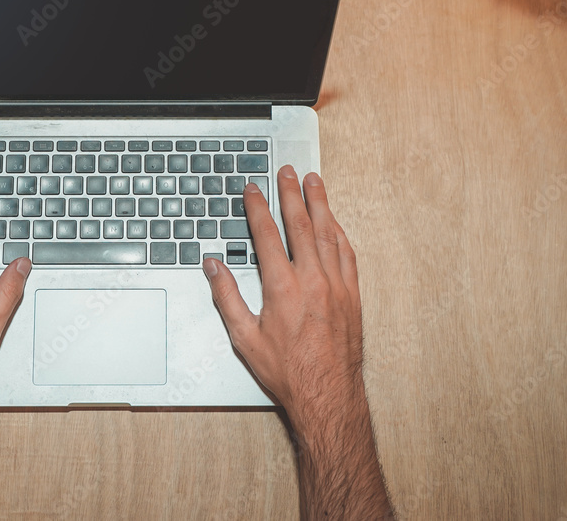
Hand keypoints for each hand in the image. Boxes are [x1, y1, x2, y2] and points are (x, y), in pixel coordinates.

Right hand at [202, 167, 366, 444]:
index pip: (267, 235)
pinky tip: (335, 222)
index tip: (253, 190)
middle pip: (301, 224)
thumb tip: (213, 267)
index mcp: (283, 287)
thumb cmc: (287, 371)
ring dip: (320, 204)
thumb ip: (226, 297)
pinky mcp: (352, 296)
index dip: (258, 208)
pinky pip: (347, 254)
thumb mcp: (244, 338)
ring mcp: (336, 286)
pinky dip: (339, 233)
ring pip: (328, 233)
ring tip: (314, 182)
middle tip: (287, 171)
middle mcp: (312, 280)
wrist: (327, 395)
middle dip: (291, 194)